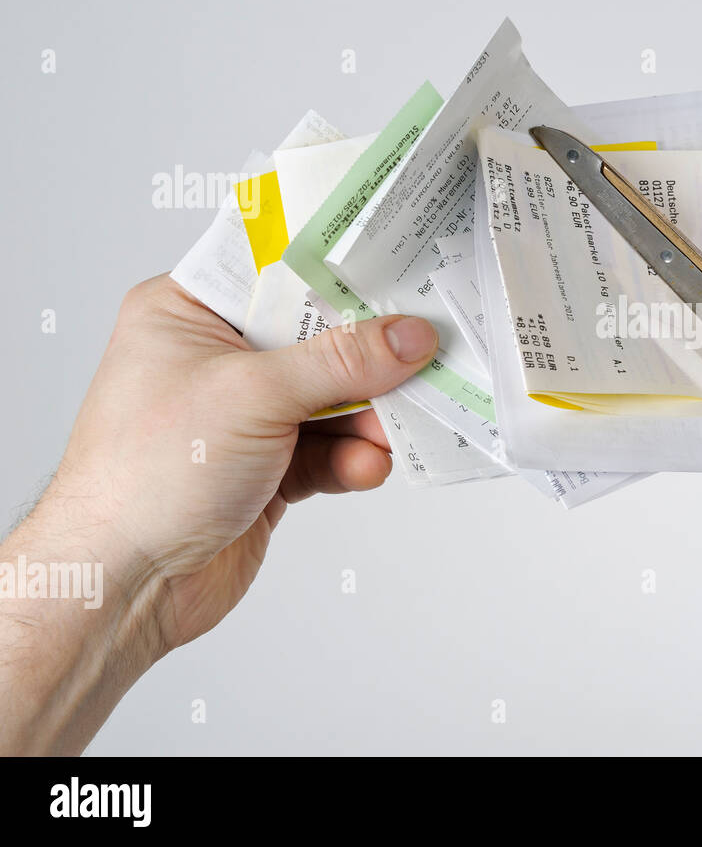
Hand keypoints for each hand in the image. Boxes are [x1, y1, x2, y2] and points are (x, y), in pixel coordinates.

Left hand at [0, 275, 437, 752]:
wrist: (124, 586)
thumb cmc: (145, 476)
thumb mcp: (252, 396)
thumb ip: (340, 362)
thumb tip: (409, 337)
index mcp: (187, 312)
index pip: (276, 270)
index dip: (338, 271)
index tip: (400, 270)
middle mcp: (216, 358)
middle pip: (318, 337)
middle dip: (369, 358)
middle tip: (421, 357)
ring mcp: (244, 415)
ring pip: (334, 397)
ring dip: (368, 418)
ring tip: (390, 433)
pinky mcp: (269, 466)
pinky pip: (330, 448)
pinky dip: (353, 457)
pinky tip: (365, 467)